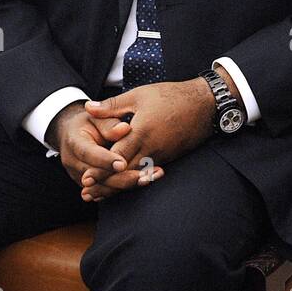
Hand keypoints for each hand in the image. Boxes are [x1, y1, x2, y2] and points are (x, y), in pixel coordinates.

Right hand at [48, 101, 157, 201]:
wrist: (74, 134)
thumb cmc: (90, 122)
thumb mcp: (97, 117)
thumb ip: (110, 123)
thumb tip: (125, 129)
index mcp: (74, 142)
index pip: (88, 153)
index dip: (105, 160)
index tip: (122, 163)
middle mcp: (75, 163)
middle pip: (97, 177)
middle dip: (122, 178)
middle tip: (145, 175)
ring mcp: (82, 176)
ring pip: (105, 187)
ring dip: (128, 184)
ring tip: (151, 177)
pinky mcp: (92, 184)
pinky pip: (109, 188)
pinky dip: (127, 186)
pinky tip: (147, 180)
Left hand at [83, 76, 217, 190]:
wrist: (205, 104)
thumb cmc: (171, 96)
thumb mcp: (139, 95)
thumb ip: (112, 106)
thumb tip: (88, 108)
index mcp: (141, 132)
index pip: (116, 157)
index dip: (100, 170)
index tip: (86, 179)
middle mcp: (152, 148)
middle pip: (125, 172)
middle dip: (106, 183)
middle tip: (86, 193)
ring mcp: (162, 155)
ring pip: (137, 175)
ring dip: (119, 185)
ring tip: (100, 195)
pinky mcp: (169, 157)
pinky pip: (149, 172)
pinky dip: (135, 179)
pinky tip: (125, 183)